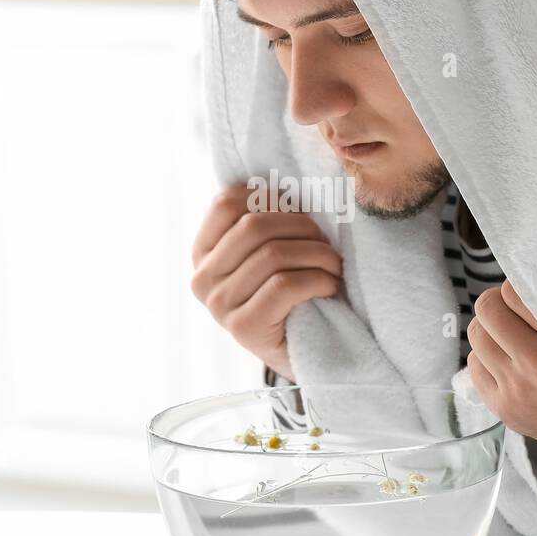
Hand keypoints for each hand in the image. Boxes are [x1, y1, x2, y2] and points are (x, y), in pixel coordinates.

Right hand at [191, 184, 342, 382]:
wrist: (303, 353)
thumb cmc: (289, 295)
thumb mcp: (267, 254)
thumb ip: (264, 222)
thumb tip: (285, 182)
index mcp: (202, 252)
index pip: (227, 202)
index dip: (270, 198)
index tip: (299, 213)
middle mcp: (203, 278)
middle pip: (254, 225)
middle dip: (303, 227)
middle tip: (326, 242)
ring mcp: (219, 305)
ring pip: (274, 254)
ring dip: (318, 255)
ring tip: (334, 265)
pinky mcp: (244, 327)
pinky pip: (286, 285)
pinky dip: (319, 279)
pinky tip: (330, 285)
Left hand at [465, 244, 536, 444]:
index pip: (516, 292)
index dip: (522, 283)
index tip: (535, 286)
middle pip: (489, 308)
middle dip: (503, 301)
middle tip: (522, 305)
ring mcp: (519, 391)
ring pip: (477, 333)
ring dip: (493, 325)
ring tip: (514, 326)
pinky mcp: (502, 407)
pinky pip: (473, 364)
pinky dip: (488, 353)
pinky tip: (511, 354)